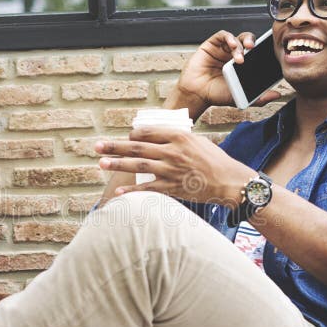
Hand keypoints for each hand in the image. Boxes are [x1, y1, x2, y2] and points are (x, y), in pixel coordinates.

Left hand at [96, 127, 253, 204]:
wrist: (229, 182)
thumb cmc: (215, 161)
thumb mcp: (197, 141)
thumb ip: (176, 138)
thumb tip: (158, 137)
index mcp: (179, 136)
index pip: (147, 132)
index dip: (133, 135)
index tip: (126, 138)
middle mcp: (172, 152)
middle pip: (137, 148)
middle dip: (115, 147)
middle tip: (97, 146)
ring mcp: (171, 170)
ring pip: (138, 166)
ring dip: (118, 165)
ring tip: (101, 163)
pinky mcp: (172, 188)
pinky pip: (148, 189)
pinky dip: (132, 192)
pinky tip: (118, 193)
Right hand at [165, 30, 280, 118]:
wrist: (197, 94)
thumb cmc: (216, 95)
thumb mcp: (241, 97)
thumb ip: (260, 97)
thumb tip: (278, 94)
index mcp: (243, 64)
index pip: (256, 52)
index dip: (262, 50)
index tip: (267, 53)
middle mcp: (233, 54)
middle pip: (248, 41)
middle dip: (252, 42)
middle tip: (253, 48)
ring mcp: (223, 49)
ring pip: (237, 38)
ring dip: (240, 44)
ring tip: (239, 57)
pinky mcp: (212, 44)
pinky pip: (223, 35)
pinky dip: (229, 38)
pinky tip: (231, 45)